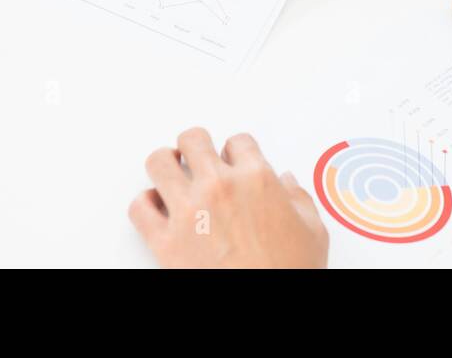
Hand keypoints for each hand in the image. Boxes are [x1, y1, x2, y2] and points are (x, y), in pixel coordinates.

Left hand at [130, 128, 328, 267]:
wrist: (268, 311)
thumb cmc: (290, 273)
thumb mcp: (312, 232)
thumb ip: (299, 199)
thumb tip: (288, 185)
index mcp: (257, 179)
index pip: (237, 142)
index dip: (235, 151)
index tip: (233, 161)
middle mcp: (220, 187)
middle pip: (193, 139)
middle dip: (195, 147)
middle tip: (197, 158)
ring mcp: (189, 212)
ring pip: (159, 162)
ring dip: (165, 165)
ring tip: (170, 174)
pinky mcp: (165, 242)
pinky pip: (139, 208)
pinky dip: (145, 205)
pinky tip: (157, 210)